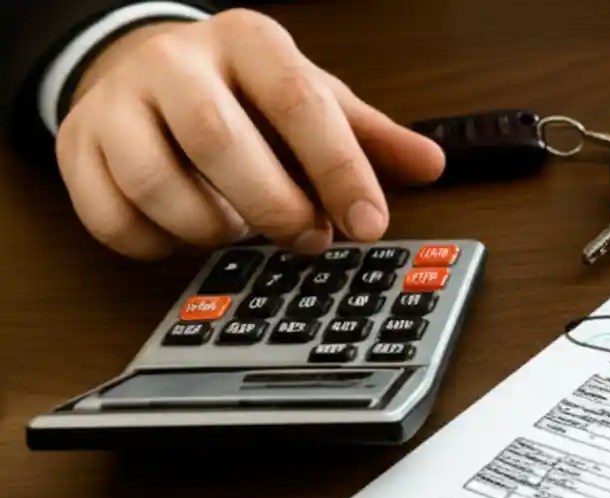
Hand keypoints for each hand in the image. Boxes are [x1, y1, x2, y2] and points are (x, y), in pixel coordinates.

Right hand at [56, 10, 445, 258]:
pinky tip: (185, 234)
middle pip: (220, 141)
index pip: (298, 101)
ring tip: (239, 228)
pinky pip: (111, 217)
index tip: (368, 223)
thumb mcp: (313, 98)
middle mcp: (175, 63)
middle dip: (273, 206)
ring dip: (211, 227)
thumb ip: (371, 135)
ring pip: (158, 184)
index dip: (338, 169)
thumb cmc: (242, 92)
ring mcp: (117, 104)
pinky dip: (156, 244)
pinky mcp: (76, 147)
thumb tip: (432, 164)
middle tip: (308, 238)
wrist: (144, 67)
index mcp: (247, 42)